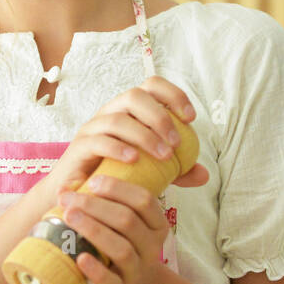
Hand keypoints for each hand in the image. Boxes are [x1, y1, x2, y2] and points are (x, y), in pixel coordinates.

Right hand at [34, 77, 209, 205]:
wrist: (81, 197)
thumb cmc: (117, 177)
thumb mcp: (153, 173)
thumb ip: (177, 172)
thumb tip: (204, 174)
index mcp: (129, 111)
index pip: (151, 86)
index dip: (173, 95)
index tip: (190, 118)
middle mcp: (110, 113)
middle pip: (134, 96)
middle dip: (160, 116)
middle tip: (177, 143)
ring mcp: (92, 128)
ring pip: (117, 118)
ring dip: (145, 135)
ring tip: (164, 156)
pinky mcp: (79, 147)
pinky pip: (98, 140)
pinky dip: (118, 148)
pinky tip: (134, 161)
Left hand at [56, 174, 167, 283]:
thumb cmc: (121, 247)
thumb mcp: (126, 225)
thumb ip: (109, 202)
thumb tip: (66, 184)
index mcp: (156, 225)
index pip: (144, 200)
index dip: (118, 188)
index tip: (92, 181)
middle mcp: (151, 247)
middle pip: (127, 221)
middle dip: (96, 205)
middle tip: (68, 197)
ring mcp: (137, 271)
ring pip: (120, 248)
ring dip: (93, 229)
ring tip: (69, 216)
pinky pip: (109, 280)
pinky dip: (94, 268)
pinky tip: (79, 257)